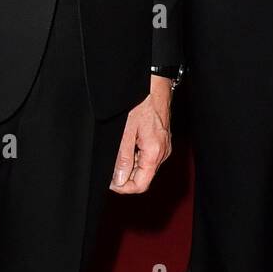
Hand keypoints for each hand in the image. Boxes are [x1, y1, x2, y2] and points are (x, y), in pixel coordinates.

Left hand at [109, 75, 172, 193]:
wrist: (154, 84)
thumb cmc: (141, 102)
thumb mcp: (126, 131)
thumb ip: (122, 158)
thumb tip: (118, 180)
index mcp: (155, 153)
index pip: (140, 185)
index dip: (123, 187)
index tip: (109, 181)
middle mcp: (162, 152)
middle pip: (142, 177)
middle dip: (124, 174)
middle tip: (110, 162)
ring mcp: (163, 146)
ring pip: (144, 166)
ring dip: (129, 163)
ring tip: (118, 146)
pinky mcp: (160, 139)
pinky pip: (147, 155)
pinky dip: (135, 153)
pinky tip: (127, 140)